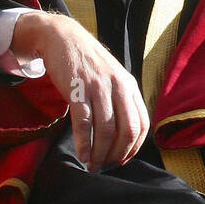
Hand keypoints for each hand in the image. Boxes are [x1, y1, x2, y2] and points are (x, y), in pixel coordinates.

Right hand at [12, 12, 148, 171]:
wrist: (63, 37)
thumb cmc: (88, 63)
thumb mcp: (112, 77)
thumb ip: (121, 100)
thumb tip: (123, 134)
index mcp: (130, 86)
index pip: (142, 124)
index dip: (134, 147)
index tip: (122, 160)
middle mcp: (118, 86)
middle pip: (127, 130)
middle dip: (118, 154)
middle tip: (106, 166)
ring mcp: (98, 88)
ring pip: (106, 130)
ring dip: (100, 154)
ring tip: (93, 165)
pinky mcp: (78, 90)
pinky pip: (84, 123)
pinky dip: (84, 144)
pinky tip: (83, 156)